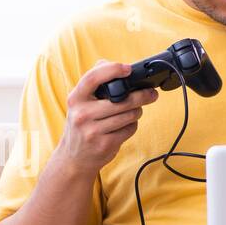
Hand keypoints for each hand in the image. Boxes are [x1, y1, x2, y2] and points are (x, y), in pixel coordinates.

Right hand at [55, 59, 159, 174]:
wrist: (73, 158)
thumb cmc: (82, 124)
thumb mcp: (79, 103)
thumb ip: (93, 84)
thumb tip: (114, 66)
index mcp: (75, 99)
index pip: (92, 78)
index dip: (112, 70)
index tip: (128, 69)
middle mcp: (81, 114)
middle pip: (121, 100)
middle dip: (141, 96)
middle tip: (151, 93)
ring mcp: (92, 131)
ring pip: (129, 115)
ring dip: (137, 112)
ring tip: (135, 111)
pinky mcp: (104, 144)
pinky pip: (129, 129)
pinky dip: (132, 126)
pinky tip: (126, 125)